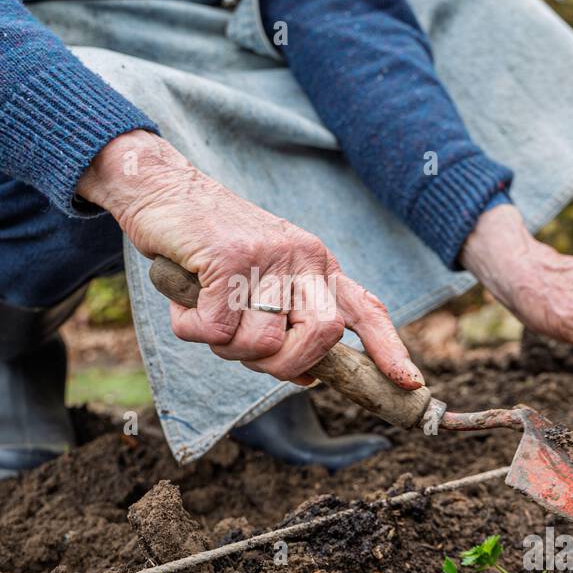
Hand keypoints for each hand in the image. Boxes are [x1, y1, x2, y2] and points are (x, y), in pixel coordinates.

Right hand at [79, 131, 423, 389]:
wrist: (163, 189)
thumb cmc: (208, 246)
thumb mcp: (260, 279)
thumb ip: (286, 321)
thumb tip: (309, 378)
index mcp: (316, 263)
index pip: (363, 309)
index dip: (388, 349)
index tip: (410, 383)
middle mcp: (301, 257)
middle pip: (321, 337)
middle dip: (282, 364)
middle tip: (244, 348)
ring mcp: (268, 256)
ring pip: (262, 344)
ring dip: (224, 345)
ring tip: (205, 311)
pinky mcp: (229, 258)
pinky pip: (216, 330)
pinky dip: (192, 328)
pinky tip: (185, 299)